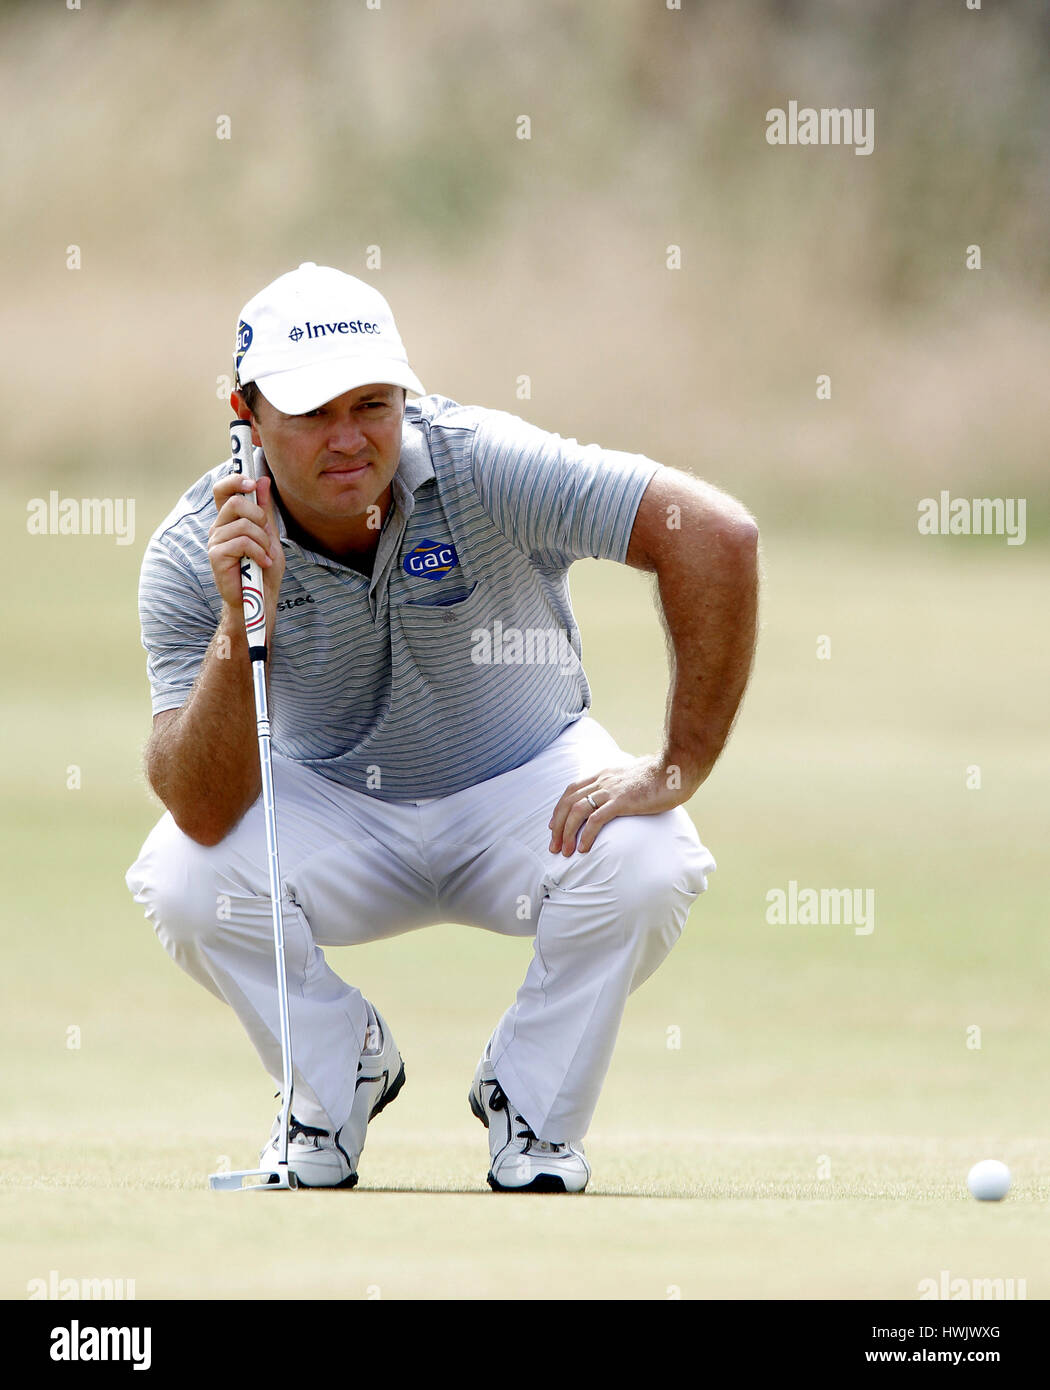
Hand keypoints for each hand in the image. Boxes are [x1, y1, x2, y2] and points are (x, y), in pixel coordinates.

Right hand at [208, 472, 284, 621]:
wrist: (260, 599)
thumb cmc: (264, 570)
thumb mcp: (269, 535)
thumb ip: (265, 510)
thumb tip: (262, 480)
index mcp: (229, 521)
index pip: (223, 490)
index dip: (235, 480)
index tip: (253, 484)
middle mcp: (218, 528)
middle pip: (236, 502)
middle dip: (260, 517)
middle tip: (266, 536)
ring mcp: (215, 541)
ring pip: (244, 524)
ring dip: (263, 541)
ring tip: (265, 556)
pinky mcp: (216, 556)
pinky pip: (242, 542)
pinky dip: (259, 552)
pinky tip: (262, 563)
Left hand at [547, 754, 700, 856]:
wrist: (676, 767)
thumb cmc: (662, 775)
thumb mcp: (635, 777)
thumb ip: (624, 785)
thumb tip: (625, 794)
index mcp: (604, 775)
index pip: (572, 790)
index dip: (559, 809)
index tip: (555, 826)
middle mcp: (603, 781)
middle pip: (568, 802)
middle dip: (557, 826)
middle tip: (554, 846)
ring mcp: (612, 790)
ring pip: (577, 811)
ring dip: (567, 833)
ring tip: (566, 851)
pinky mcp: (622, 801)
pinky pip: (596, 819)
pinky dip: (586, 835)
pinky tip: (584, 848)